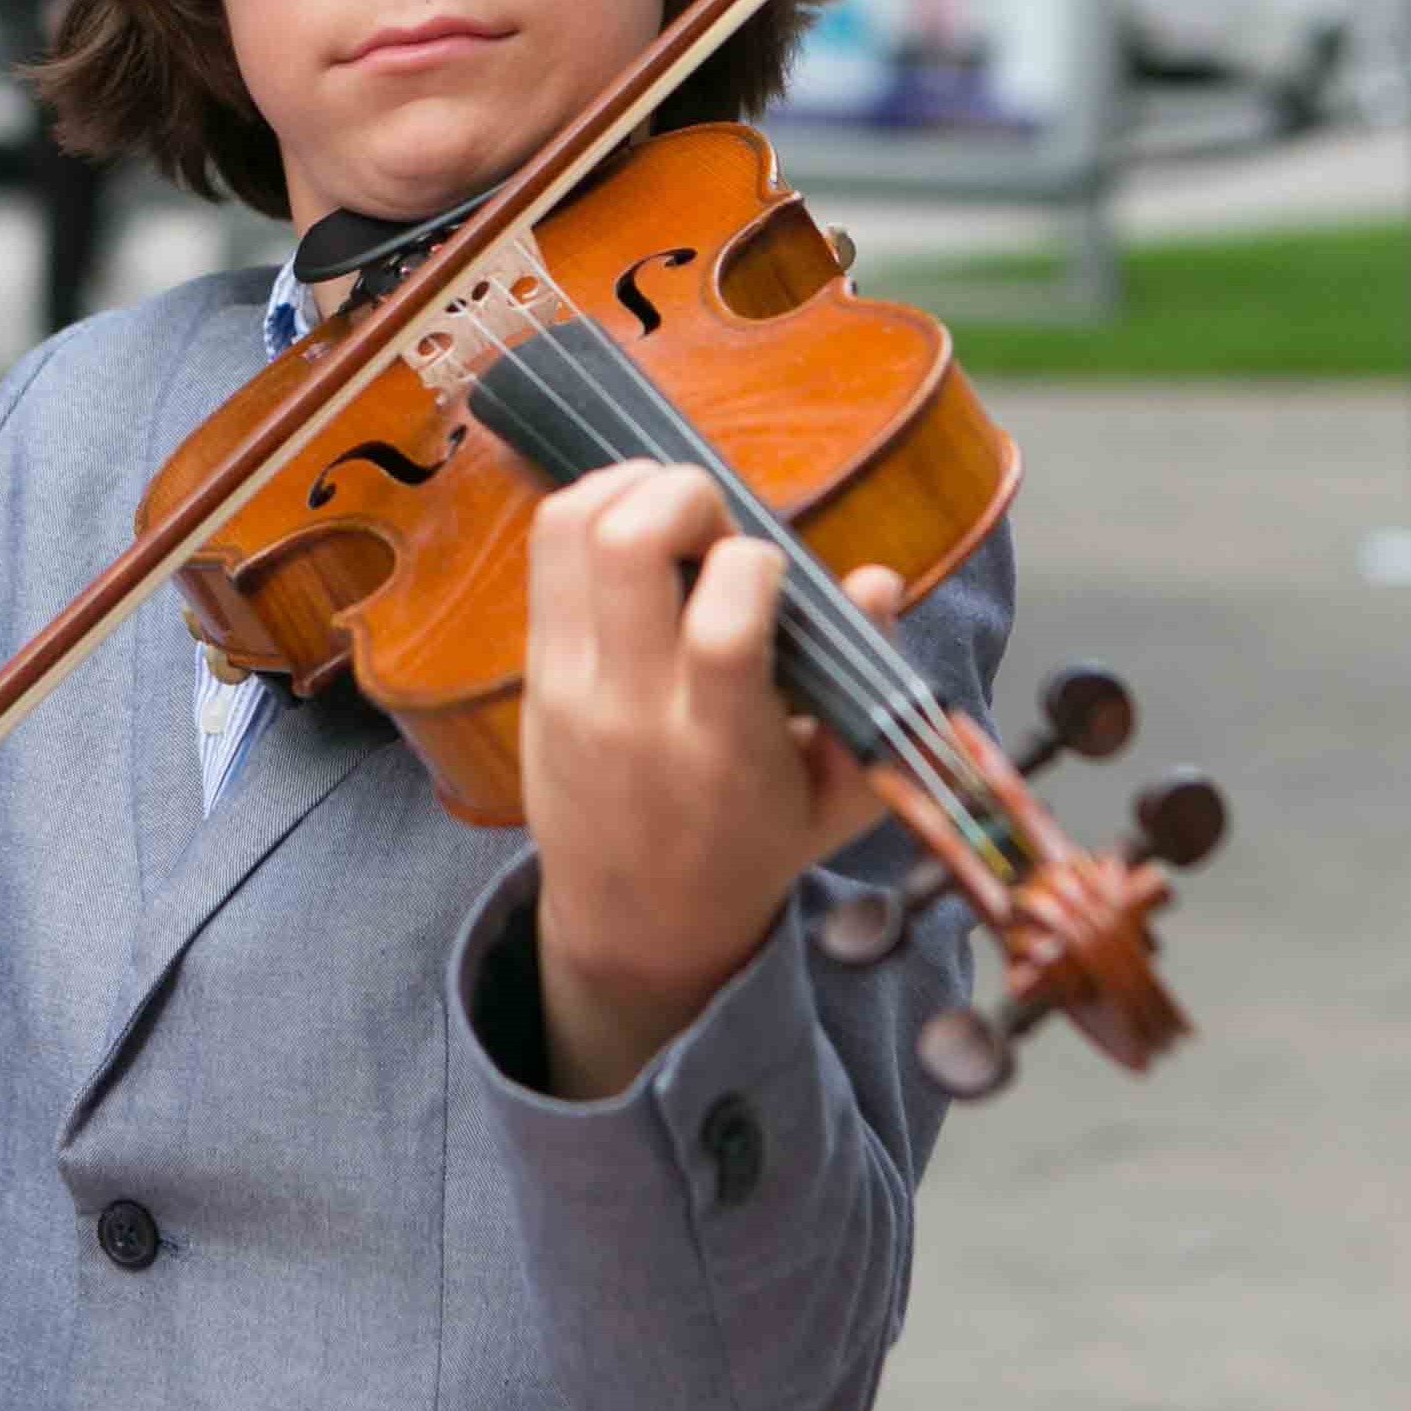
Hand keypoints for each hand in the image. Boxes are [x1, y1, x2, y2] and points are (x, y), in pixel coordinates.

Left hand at [518, 460, 907, 1099]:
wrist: (637, 922)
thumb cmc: (752, 850)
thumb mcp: (838, 794)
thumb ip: (867, 690)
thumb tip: (878, 581)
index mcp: (720, 745)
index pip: (724, 623)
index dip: (757, 561)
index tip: (774, 572)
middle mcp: (633, 708)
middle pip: (628, 545)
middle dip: (686, 496)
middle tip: (718, 524)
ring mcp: (570, 684)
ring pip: (571, 531)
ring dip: (629, 488)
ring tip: (675, 511)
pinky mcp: (532, 671)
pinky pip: (544, 556)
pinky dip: (590, 511)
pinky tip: (636, 527)